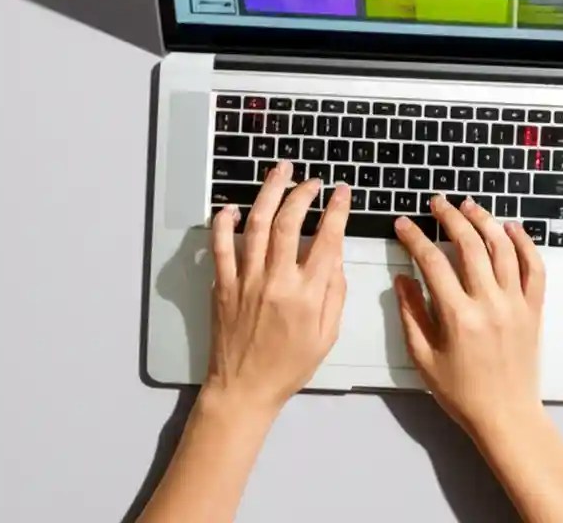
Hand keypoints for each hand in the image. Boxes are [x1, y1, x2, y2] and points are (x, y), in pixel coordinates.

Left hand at [206, 161, 349, 416]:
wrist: (243, 389)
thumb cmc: (289, 367)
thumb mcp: (327, 335)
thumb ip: (334, 293)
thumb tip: (334, 256)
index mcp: (307, 295)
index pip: (327, 240)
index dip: (337, 211)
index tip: (342, 193)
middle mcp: (276, 282)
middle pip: (288, 223)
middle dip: (302, 194)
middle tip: (311, 181)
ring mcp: (246, 281)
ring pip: (255, 226)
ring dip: (268, 194)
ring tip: (278, 172)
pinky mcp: (222, 286)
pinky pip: (220, 247)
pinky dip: (223, 224)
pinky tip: (231, 207)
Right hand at [392, 194, 546, 434]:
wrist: (506, 414)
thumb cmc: (461, 392)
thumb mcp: (423, 358)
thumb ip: (411, 314)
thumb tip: (402, 278)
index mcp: (458, 317)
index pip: (433, 262)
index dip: (415, 238)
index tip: (403, 224)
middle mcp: (490, 303)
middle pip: (470, 245)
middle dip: (450, 218)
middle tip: (437, 203)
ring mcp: (516, 303)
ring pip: (503, 248)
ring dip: (485, 221)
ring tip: (469, 206)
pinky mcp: (534, 308)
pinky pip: (534, 267)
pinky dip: (525, 243)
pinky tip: (511, 228)